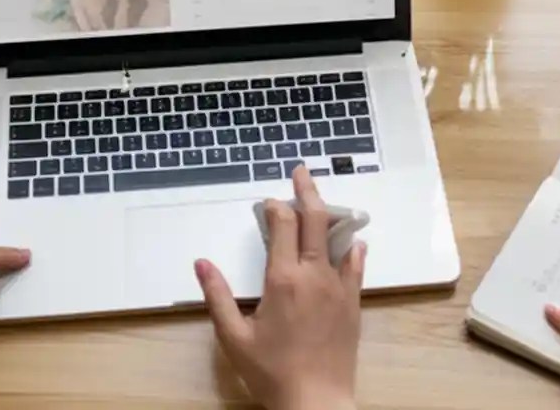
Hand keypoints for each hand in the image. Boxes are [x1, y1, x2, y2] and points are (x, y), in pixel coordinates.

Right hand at [195, 166, 365, 409]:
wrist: (316, 401)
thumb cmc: (271, 372)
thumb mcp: (233, 337)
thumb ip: (218, 296)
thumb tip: (202, 264)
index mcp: (283, 279)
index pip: (283, 226)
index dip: (275, 207)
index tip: (268, 201)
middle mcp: (314, 275)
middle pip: (315, 219)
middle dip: (307, 191)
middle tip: (301, 172)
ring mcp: (338, 287)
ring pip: (338, 238)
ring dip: (329, 215)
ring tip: (323, 201)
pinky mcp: (353, 303)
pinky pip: (357, 266)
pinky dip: (353, 248)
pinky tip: (353, 242)